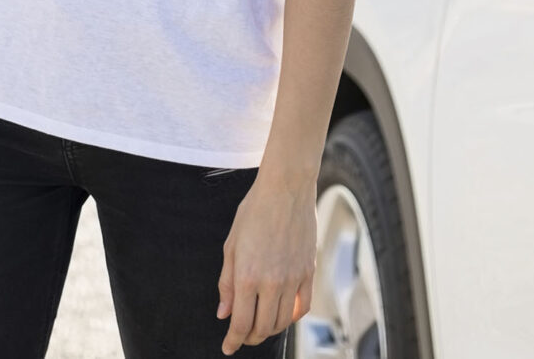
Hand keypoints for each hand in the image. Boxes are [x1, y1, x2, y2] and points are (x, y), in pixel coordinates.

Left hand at [218, 169, 314, 353]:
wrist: (286, 189)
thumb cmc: (254, 212)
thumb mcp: (231, 245)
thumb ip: (226, 283)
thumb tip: (224, 314)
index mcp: (247, 276)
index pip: (240, 323)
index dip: (233, 340)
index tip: (228, 348)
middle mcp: (271, 282)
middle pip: (262, 327)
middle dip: (250, 337)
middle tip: (242, 335)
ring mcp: (293, 279)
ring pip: (282, 321)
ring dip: (269, 330)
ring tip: (259, 325)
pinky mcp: (309, 273)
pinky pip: (302, 307)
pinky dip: (290, 317)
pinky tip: (282, 314)